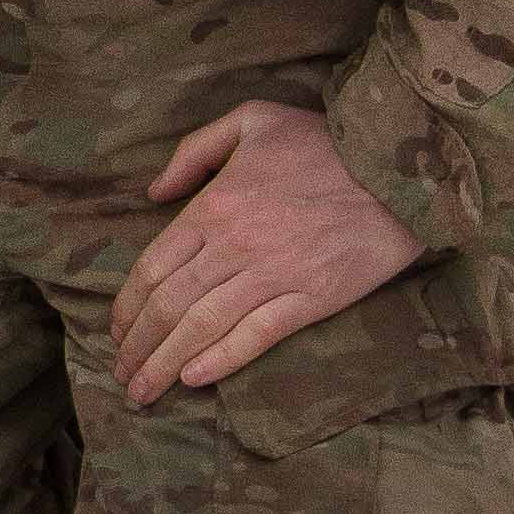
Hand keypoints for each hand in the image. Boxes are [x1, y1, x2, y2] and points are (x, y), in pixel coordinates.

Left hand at [111, 98, 422, 401]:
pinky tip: (195, 379)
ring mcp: (273, 276)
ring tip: (145, 391)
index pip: (152, 267)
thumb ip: (195, 152)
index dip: (127, 306)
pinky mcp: (312, 299)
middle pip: (170, 305)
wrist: (398, 171)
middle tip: (120, 375)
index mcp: (213, 206)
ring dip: (167, 363)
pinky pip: (256, 336)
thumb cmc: (323, 142)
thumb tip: (155, 191)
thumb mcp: (251, 121)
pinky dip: (222, 360)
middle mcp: (234, 246)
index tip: (115, 331)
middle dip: (138, 346)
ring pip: (204, 327)